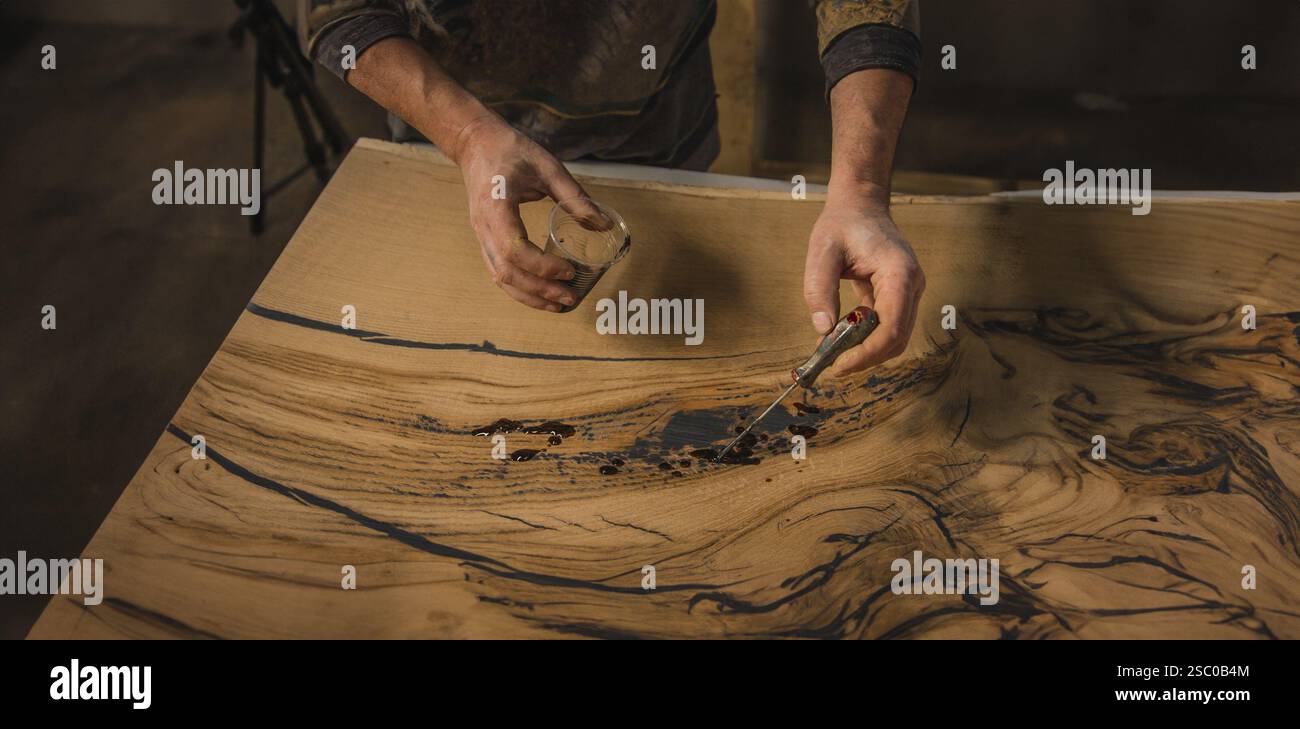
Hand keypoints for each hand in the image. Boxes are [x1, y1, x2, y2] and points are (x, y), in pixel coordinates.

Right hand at [453, 116, 594, 311]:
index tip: (568, 271)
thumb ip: (575, 196)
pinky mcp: (484, 238)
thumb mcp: (548, 167)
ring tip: (558, 305)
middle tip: (569, 297)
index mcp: (496, 206)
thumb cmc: (511, 150)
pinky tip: (540, 294)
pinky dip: (518, 287)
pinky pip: (497, 270)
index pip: (514, 248)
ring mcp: (480, 234)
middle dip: (538, 290)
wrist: (475, 142)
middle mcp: (483, 226)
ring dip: (528, 296)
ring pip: (498, 277)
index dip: (541, 266)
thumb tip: (605, 225)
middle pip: (505, 271)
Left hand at [802, 193, 924, 376]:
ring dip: (865, 351)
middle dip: (866, 357)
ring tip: (832, 352)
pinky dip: (865, 338)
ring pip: (894, 337)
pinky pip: (887, 327)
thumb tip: (822, 329)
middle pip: (897, 338)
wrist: (860, 205)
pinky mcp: (898, 296)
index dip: (867, 353)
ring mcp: (908, 292)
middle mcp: (911, 285)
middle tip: (832, 365)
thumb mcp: (822, 251)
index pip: (892, 327)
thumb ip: (820, 288)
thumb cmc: (842, 223)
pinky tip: (838, 337)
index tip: (839, 364)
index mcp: (899, 273)